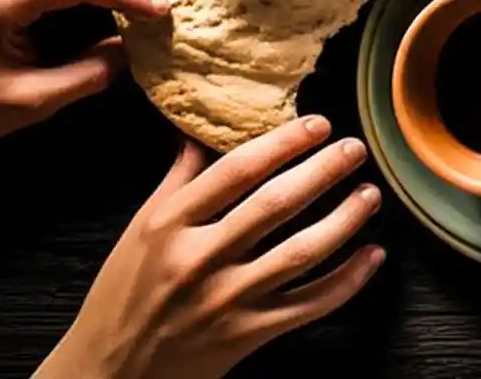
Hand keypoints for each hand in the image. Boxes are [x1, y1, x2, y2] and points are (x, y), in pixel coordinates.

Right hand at [36, 117, 384, 378]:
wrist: (108, 371)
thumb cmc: (123, 295)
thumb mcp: (140, 229)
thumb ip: (178, 180)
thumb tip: (201, 129)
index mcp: (170, 224)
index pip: (236, 171)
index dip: (283, 143)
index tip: (319, 125)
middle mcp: (199, 259)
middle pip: (275, 205)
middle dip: (323, 171)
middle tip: (355, 149)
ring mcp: (226, 300)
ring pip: (301, 253)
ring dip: (344, 220)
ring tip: (369, 194)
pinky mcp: (247, 335)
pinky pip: (310, 304)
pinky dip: (348, 280)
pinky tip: (372, 255)